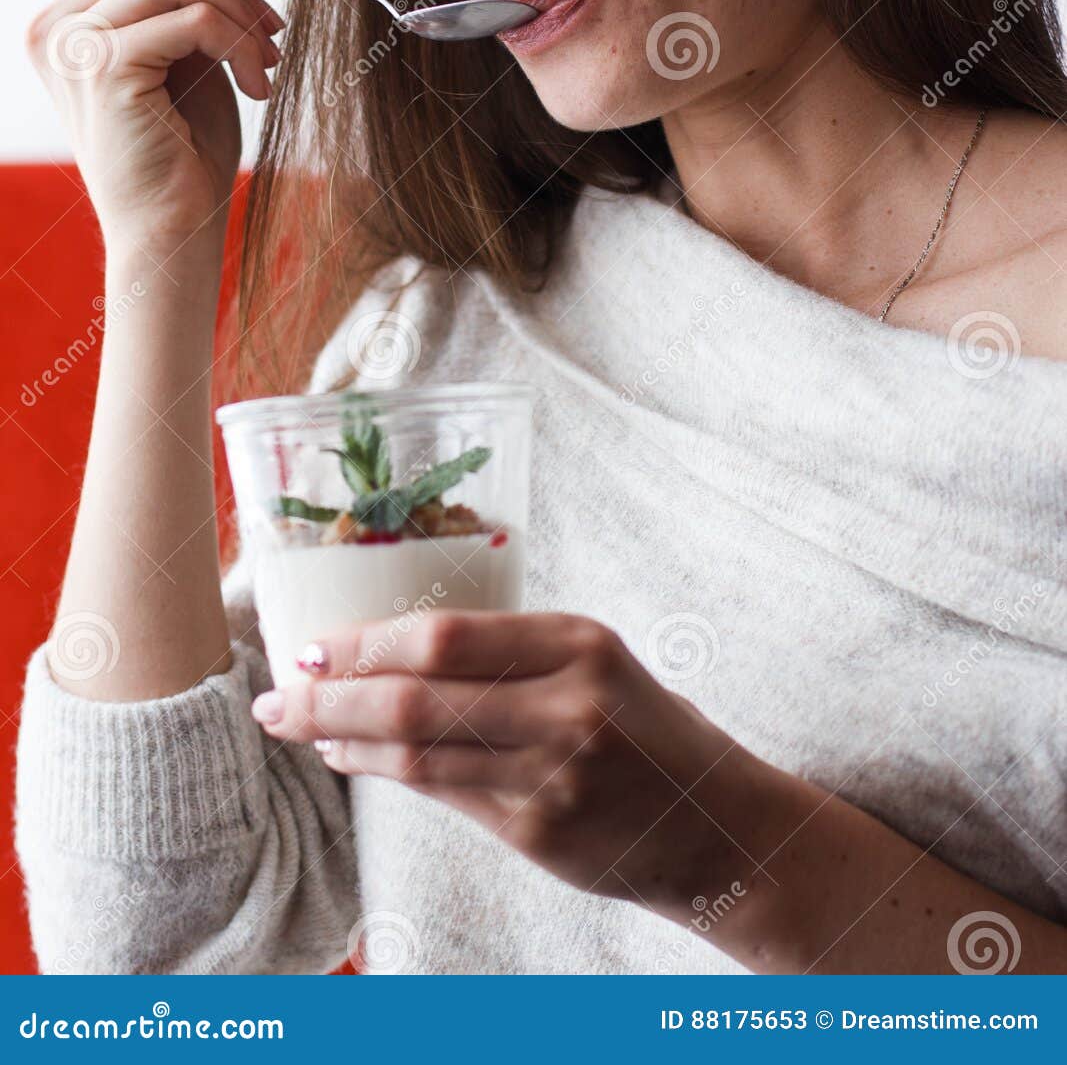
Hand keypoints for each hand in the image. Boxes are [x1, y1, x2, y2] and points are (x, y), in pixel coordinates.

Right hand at [25, 0, 283, 257]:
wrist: (172, 228)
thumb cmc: (181, 146)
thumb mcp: (177, 51)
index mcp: (65, 12)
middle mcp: (54, 22)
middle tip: (264, 27)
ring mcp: (73, 46)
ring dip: (239, 7)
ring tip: (262, 57)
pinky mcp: (105, 72)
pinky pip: (193, 19)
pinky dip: (240, 45)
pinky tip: (256, 85)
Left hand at [250, 610, 755, 923]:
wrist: (714, 822)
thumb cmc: (642, 725)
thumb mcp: (593, 661)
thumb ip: (509, 652)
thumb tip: (389, 642)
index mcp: (578, 643)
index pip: (446, 636)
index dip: (366, 642)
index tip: (311, 642)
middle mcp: (566, 707)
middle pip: (416, 699)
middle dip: (331, 695)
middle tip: (278, 691)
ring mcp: (552, 776)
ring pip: (417, 754)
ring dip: (341, 738)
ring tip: (295, 725)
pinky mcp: (538, 833)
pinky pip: (440, 796)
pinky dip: (384, 773)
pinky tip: (351, 759)